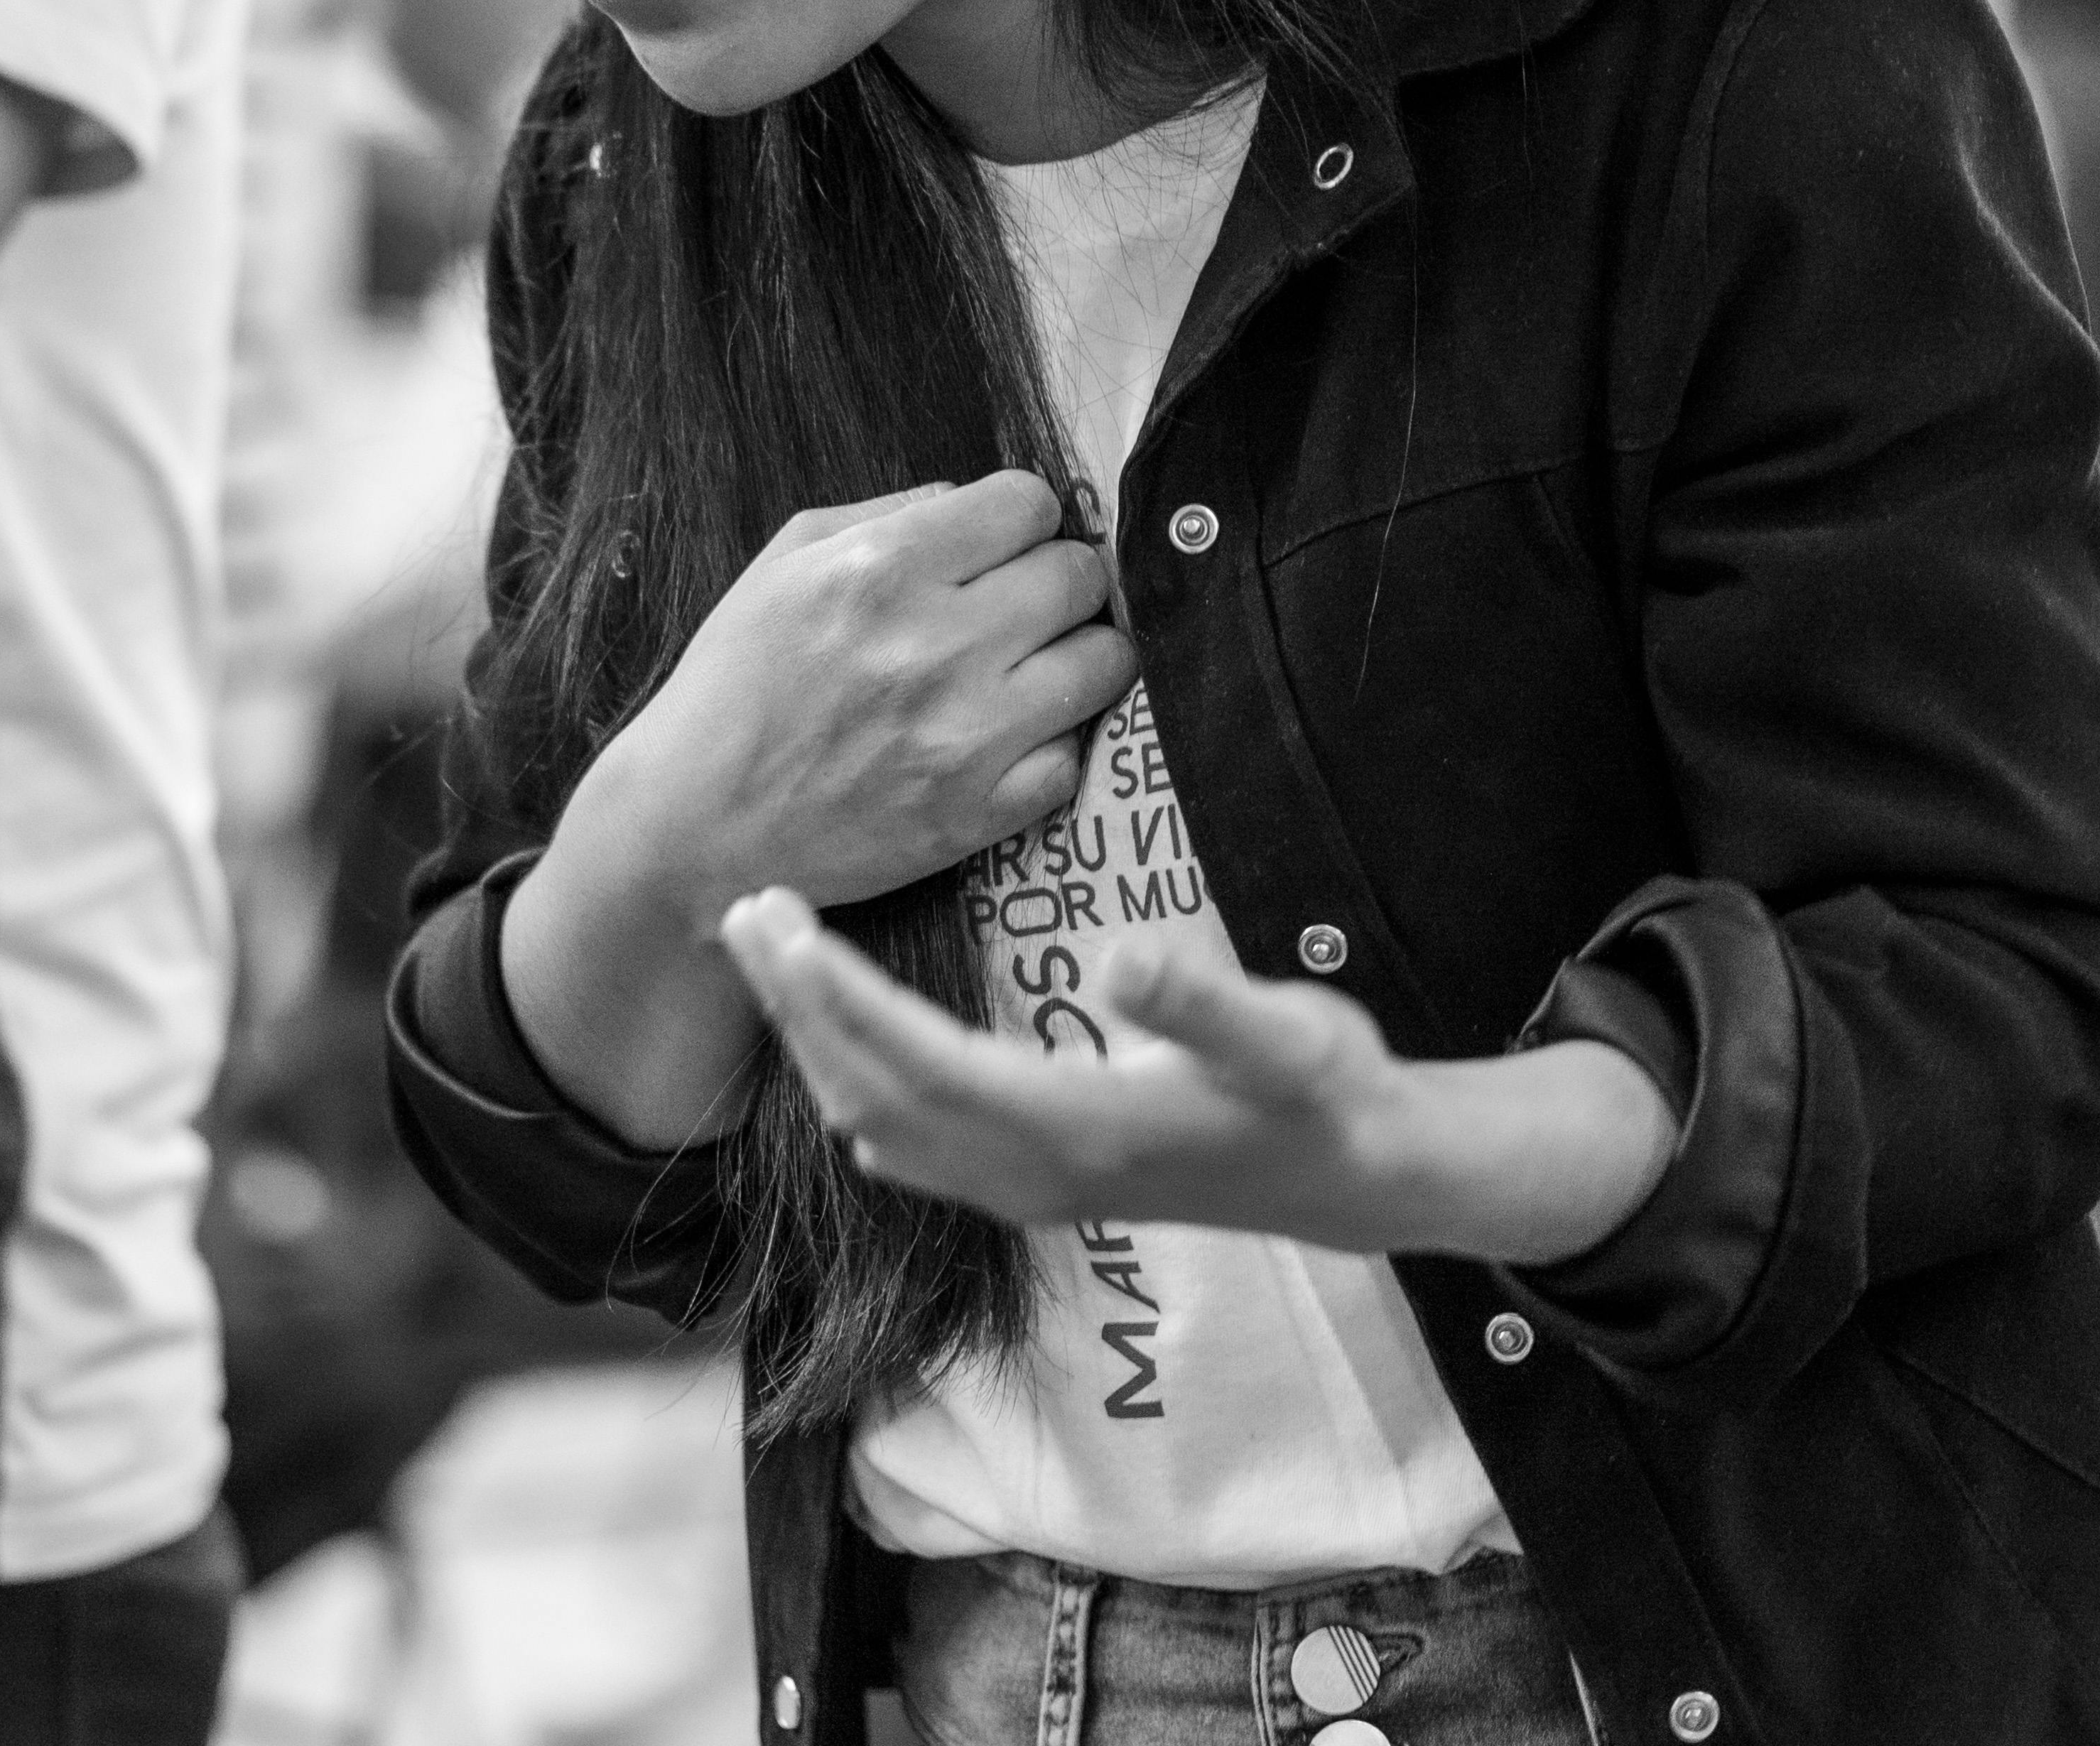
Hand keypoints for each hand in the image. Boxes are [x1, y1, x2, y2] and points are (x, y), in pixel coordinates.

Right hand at [573, 471, 1132, 934]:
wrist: (693, 828)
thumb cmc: (733, 687)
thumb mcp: (783, 565)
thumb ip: (885, 513)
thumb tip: (971, 502)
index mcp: (883, 570)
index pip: (1030, 503)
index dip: (1018, 520)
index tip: (999, 547)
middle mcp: (938, 645)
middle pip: (1080, 574)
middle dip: (1055, 579)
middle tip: (1019, 607)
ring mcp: (968, 735)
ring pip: (1106, 661)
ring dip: (1075, 656)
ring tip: (1031, 670)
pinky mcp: (980, 813)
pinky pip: (1074, 757)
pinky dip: (1048, 746)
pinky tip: (1002, 741)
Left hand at [716, 888, 1677, 1262]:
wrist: (1354, 1181)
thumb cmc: (1323, 1092)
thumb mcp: (1288, 1036)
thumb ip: (1208, 1005)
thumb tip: (1128, 962)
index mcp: (1076, 1129)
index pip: (918, 1060)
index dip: (839, 995)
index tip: (779, 920)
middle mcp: (1032, 1174)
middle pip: (875, 1093)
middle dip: (799, 1005)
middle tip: (744, 908)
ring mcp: (1028, 1191)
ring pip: (880, 1123)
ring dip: (817, 1040)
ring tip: (772, 955)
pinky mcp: (1035, 1187)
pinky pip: (912, 1144)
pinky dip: (857, 1084)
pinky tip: (839, 1045)